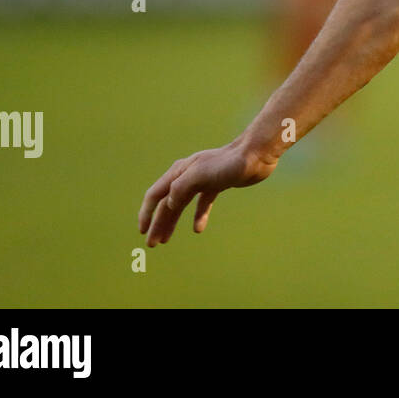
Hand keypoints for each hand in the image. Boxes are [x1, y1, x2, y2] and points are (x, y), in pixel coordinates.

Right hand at [138, 141, 277, 245]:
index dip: (147, 213)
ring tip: (165, 240)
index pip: (155, 195)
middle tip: (153, 244)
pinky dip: (198, 216)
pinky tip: (198, 228)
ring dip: (172, 222)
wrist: (255, 154)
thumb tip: (169, 204)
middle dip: (158, 223)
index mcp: (179, 172)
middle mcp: (187, 176)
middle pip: (167, 203)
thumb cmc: (228, 163)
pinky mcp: (216, 184)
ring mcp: (202, 180)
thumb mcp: (200, 174)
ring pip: (182, 205)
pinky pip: (202, 203)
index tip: (142, 231)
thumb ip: (181, 188)